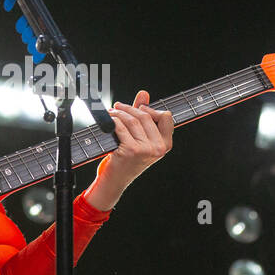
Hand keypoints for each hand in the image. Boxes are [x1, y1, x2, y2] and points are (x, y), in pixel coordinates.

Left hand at [84, 90, 173, 210]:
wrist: (115, 180)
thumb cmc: (127, 160)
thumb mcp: (139, 138)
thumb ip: (144, 116)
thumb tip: (144, 94)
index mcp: (165, 145)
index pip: (166, 117)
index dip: (151, 109)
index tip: (139, 108)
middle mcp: (158, 148)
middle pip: (146, 116)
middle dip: (129, 108)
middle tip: (118, 107)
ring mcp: (145, 150)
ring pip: (132, 120)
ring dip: (119, 113)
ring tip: (111, 113)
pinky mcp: (131, 150)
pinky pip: (121, 127)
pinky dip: (113, 121)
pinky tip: (108, 121)